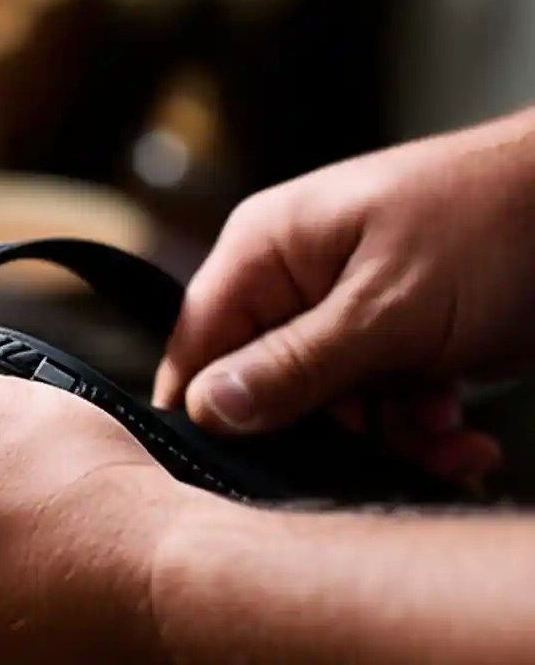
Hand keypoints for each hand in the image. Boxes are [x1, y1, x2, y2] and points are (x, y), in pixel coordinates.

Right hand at [152, 111, 534, 481]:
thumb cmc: (493, 225)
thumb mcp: (387, 308)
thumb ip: (293, 364)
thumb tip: (208, 409)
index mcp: (266, 248)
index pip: (197, 341)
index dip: (210, 408)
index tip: (242, 467)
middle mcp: (296, 280)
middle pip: (263, 386)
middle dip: (326, 432)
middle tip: (379, 449)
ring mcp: (348, 311)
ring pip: (329, 408)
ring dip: (386, 438)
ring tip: (444, 438)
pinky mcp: (396, 338)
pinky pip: (379, 404)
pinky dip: (418, 428)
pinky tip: (460, 432)